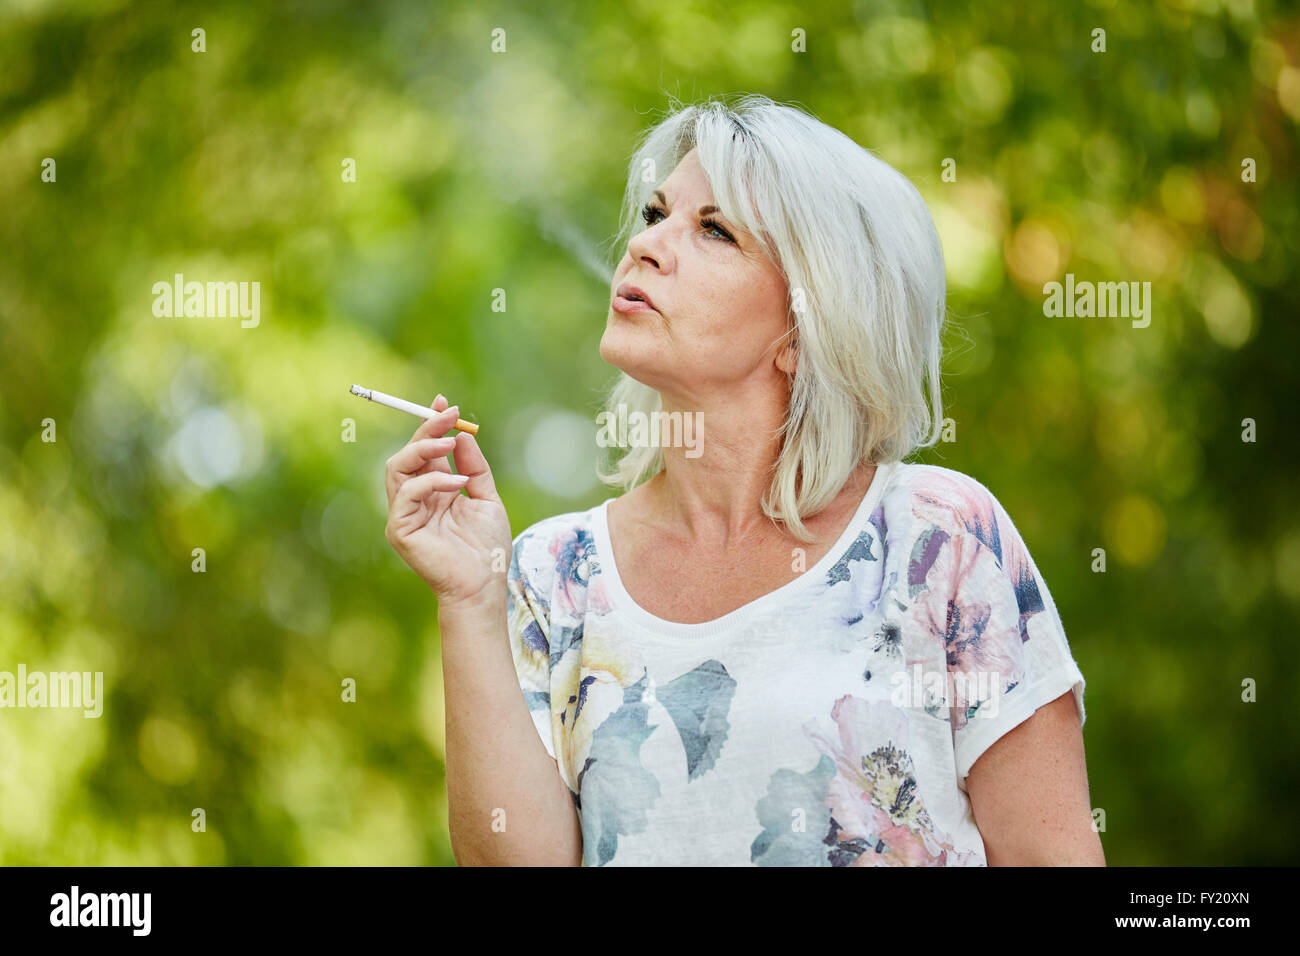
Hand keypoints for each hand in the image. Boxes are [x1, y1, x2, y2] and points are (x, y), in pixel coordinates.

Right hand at [384, 394, 510, 608]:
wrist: (484, 585)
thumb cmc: (487, 548)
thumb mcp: (486, 498)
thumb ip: (474, 467)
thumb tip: (463, 434)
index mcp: (433, 491)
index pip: (424, 452)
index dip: (431, 425)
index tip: (445, 404)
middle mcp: (415, 500)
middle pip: (407, 454)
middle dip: (426, 429)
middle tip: (449, 414)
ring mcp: (404, 514)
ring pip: (397, 468)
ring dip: (423, 449)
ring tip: (450, 443)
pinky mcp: (400, 529)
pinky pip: (407, 494)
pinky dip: (431, 482)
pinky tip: (457, 483)